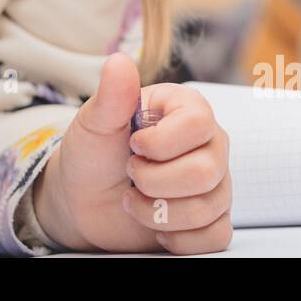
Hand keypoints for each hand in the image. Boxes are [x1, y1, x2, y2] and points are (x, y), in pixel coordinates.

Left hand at [32, 53, 231, 254]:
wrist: (84, 199)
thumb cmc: (92, 154)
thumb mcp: (94, 123)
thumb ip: (111, 96)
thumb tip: (119, 61)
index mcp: (187, 110)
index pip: (197, 124)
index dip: (160, 143)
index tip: (132, 145)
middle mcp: (210, 144)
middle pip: (206, 171)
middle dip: (154, 182)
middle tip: (131, 176)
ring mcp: (216, 183)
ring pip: (208, 207)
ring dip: (158, 213)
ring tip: (134, 201)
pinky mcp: (212, 219)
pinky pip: (216, 236)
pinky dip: (180, 239)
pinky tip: (158, 228)